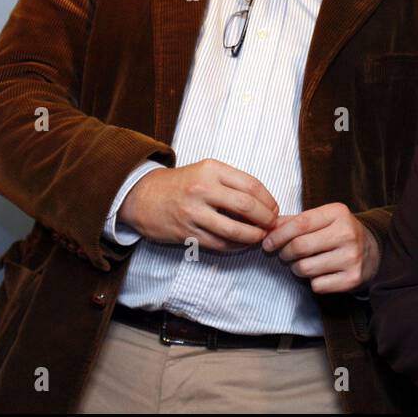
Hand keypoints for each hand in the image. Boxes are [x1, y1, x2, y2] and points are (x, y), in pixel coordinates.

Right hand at [120, 158, 277, 251]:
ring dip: (254, 236)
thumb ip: (232, 183)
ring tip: (260, 236)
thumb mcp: (206, 171)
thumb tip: (264, 202)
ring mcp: (193, 213)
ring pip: (234, 230)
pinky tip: (243, 244)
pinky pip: (219, 244)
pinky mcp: (187, 233)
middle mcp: (202, 190)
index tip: (274, 208)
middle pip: (247, 206)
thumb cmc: (181, 184)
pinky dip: (236, 246)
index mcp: (211, 170)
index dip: (269, 200)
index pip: (251, 185)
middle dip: (266, 218)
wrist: (143, 197)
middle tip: (272, 224)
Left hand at [261, 202, 380, 293]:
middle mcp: (347, 233)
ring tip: (303, 264)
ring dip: (297, 269)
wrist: (372, 252)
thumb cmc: (338, 233)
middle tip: (284, 255)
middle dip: (284, 253)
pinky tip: (321, 274)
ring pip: (305, 268)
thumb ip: (294, 221)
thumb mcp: (321, 219)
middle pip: (299, 247)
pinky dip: (313, 282)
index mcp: (338, 213)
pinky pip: (317, 285)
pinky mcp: (352, 278)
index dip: (278, 235)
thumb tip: (268, 227)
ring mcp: (352, 257)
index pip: (300, 224)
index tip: (267, 242)